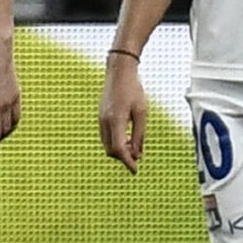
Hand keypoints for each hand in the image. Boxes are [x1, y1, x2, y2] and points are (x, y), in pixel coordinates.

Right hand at [99, 51, 147, 172]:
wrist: (119, 72)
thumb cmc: (133, 90)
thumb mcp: (142, 113)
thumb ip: (139, 134)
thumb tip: (138, 154)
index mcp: (116, 120)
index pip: (119, 149)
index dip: (127, 162)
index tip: (135, 170)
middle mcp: (105, 122)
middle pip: (111, 150)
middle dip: (123, 157)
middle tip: (138, 156)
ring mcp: (100, 119)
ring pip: (107, 145)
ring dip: (119, 150)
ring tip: (133, 147)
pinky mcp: (100, 117)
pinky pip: (105, 137)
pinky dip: (115, 142)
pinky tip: (126, 138)